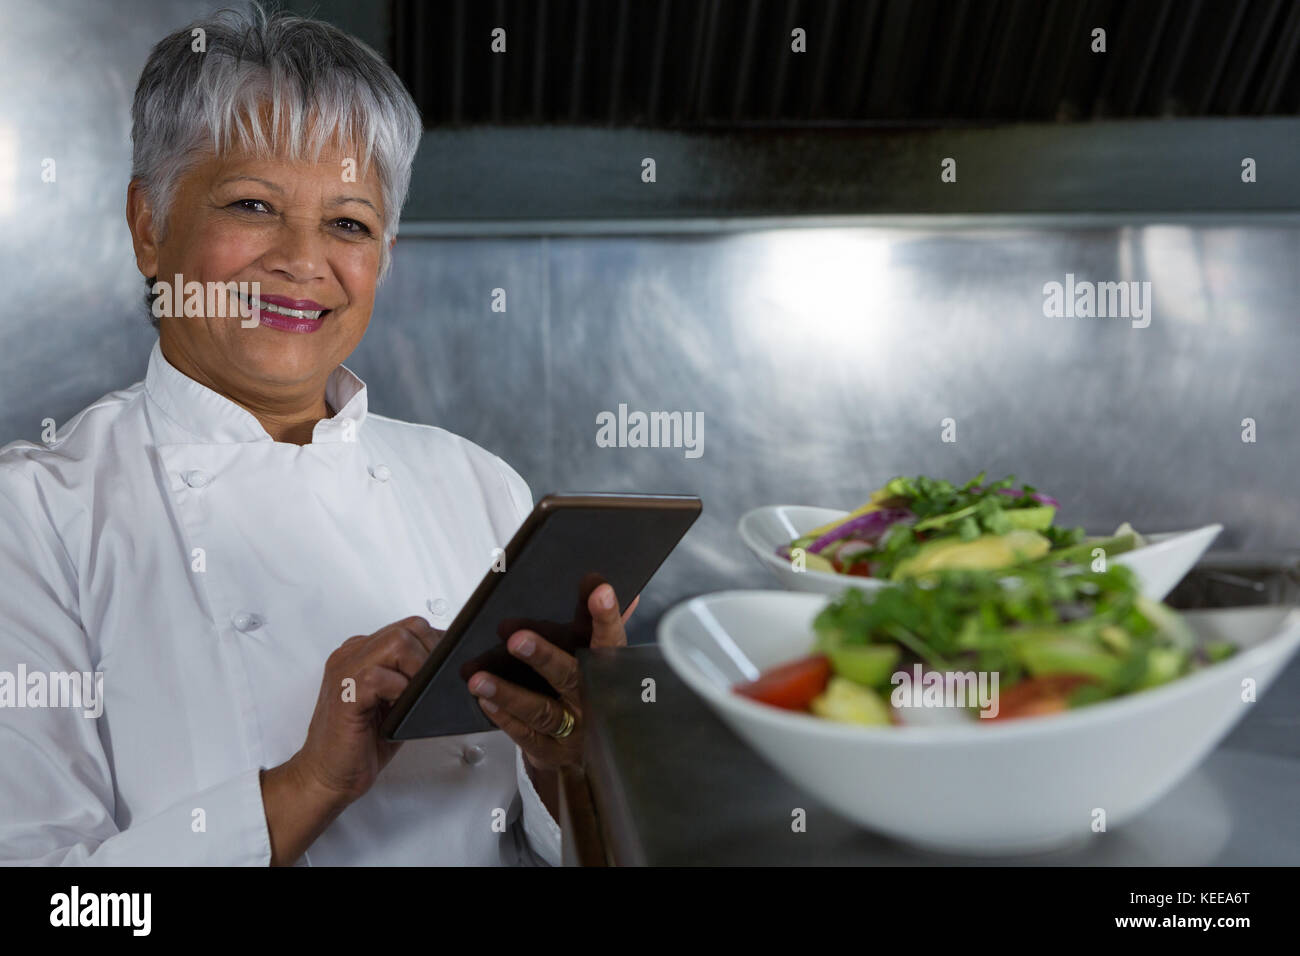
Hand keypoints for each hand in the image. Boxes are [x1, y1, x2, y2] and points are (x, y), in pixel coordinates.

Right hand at [261, 616, 440, 864]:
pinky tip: (399, 705)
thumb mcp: (396, 704)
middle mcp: (351, 656)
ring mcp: (345, 672)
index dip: (434, 645)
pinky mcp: (345, 695)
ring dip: (418, 668)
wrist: (325, 777)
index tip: (446, 667)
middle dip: (431, 654)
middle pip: (407, 629)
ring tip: (416, 695)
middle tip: (433, 684)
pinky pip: (378, 676)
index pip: (408, 627)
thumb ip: (413, 681)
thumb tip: (446, 669)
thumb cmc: (359, 745)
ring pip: (396, 643)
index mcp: (362, 654)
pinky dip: (398, 689)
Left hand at [467, 583, 637, 773]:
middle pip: (570, 676)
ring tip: (480, 678)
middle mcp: (593, 701)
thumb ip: (598, 625)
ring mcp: (573, 729)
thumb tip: (606, 586)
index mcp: (609, 671)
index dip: (606, 617)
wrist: (598, 751)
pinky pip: (525, 733)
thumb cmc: (593, 691)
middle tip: (517, 639)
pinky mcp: (551, 749)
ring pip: (541, 710)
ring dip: (508, 693)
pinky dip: (504, 716)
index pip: (610, 640)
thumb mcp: (599, 658)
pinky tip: (485, 700)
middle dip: (543, 657)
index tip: (600, 591)